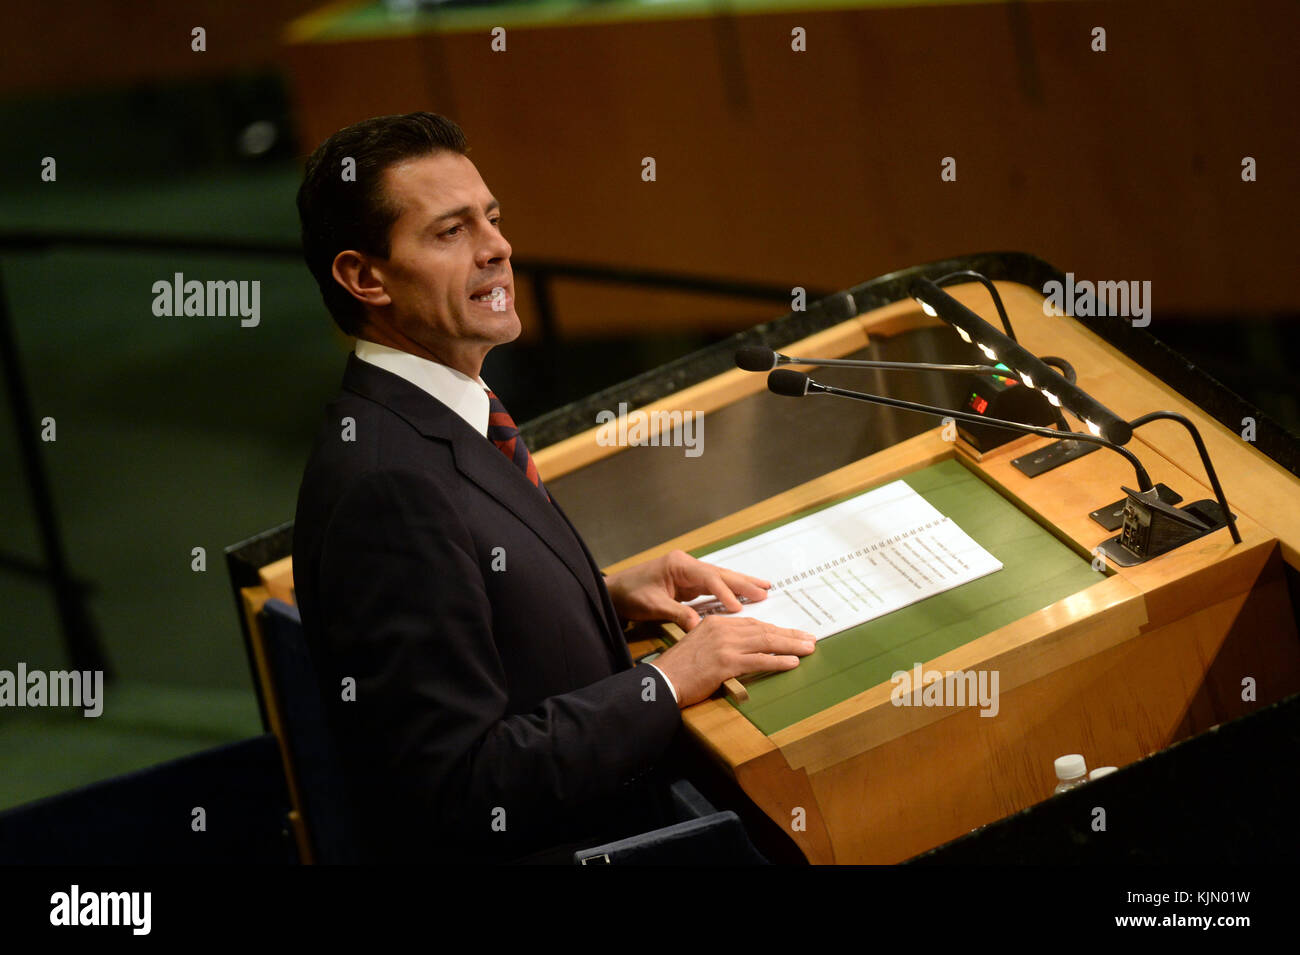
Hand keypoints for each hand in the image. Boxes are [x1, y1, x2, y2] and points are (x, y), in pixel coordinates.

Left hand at [603, 549, 770, 630]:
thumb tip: (700, 626)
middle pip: (720, 573)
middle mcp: (686, 565)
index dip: (726, 592)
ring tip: (764, 589)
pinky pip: (713, 586)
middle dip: (743, 583)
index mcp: (678, 565)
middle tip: (765, 592)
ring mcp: (687, 572)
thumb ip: (678, 614)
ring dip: (741, 585)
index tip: (739, 608)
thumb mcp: (652, 606)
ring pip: (720, 578)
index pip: (709, 578)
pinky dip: (728, 591)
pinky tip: (742, 597)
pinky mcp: (687, 582)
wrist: (614, 592)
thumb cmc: (629, 595)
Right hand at [653, 616, 815, 706]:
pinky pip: (758, 660)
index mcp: (716, 622)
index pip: (753, 623)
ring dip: (790, 646)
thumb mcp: (700, 644)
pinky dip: (777, 661)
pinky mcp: (725, 663)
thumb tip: (745, 649)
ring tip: (808, 648)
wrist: (663, 680)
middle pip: (763, 630)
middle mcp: (722, 629)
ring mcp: (724, 645)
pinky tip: (792, 663)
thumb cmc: (679, 668)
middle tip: (809, 638)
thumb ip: (721, 642)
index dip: (775, 629)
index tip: (792, 633)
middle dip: (789, 635)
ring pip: (765, 643)